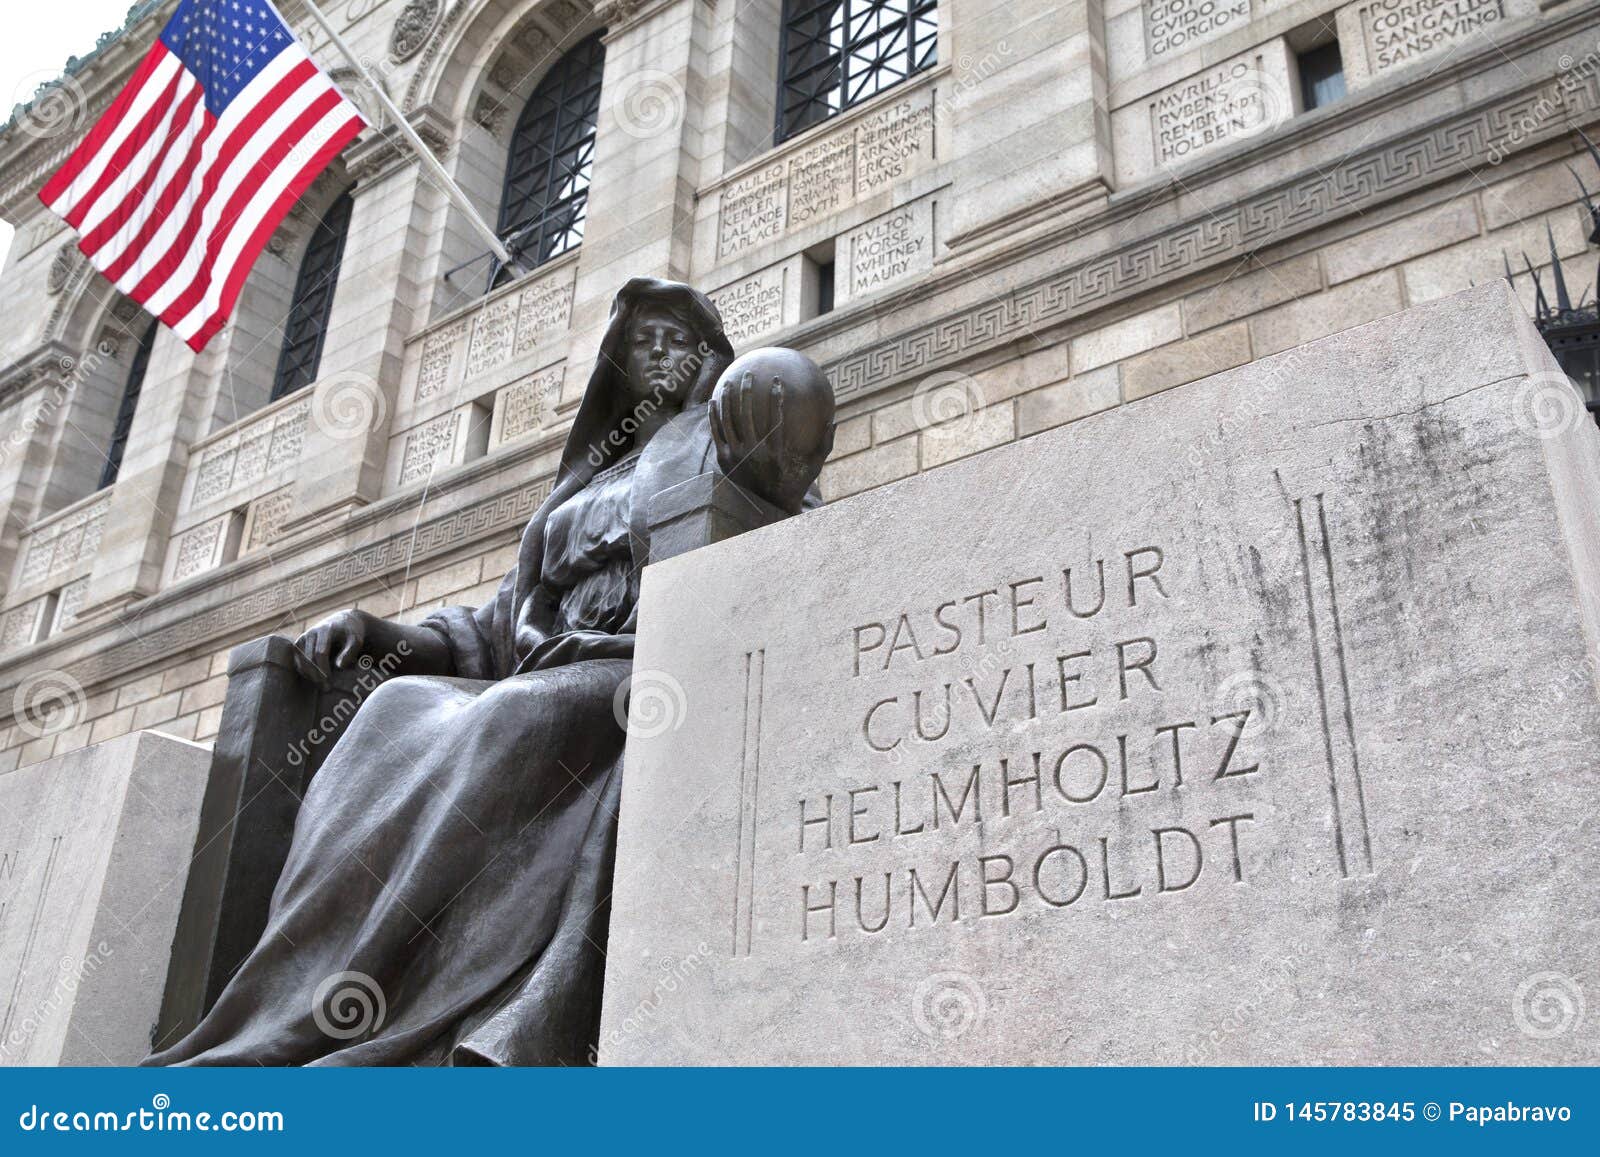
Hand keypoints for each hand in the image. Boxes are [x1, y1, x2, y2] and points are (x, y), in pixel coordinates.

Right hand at [295, 609, 371, 681]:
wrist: (343, 622)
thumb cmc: (351, 634)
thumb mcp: (356, 641)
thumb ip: (350, 652)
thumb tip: (339, 666)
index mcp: (326, 630)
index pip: (320, 653)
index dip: (324, 669)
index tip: (329, 682)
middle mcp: (311, 632)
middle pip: (309, 658)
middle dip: (316, 675)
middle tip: (326, 689)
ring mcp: (303, 637)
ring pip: (301, 661)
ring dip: (310, 676)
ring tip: (322, 686)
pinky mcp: (299, 643)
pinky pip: (298, 661)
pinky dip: (305, 672)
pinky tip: (315, 680)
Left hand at [711, 367, 834, 512]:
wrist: (769, 507)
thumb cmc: (795, 483)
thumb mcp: (815, 466)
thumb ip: (825, 443)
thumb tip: (835, 420)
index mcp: (776, 452)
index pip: (774, 418)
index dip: (776, 397)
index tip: (777, 380)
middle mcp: (754, 453)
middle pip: (746, 415)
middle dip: (746, 390)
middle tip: (748, 374)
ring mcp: (737, 456)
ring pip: (728, 421)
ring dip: (728, 399)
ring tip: (729, 381)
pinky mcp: (723, 460)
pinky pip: (717, 433)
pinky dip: (715, 416)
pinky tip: (714, 400)